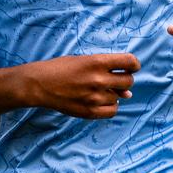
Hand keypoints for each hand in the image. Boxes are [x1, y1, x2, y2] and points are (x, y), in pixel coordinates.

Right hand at [20, 52, 139, 118]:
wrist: (39, 84)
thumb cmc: (60, 69)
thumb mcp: (83, 61)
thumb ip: (107, 72)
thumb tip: (127, 94)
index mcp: (97, 62)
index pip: (130, 62)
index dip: (133, 65)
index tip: (129, 67)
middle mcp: (98, 79)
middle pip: (128, 81)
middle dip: (124, 80)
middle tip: (112, 80)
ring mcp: (94, 97)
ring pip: (120, 97)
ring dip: (113, 94)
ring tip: (97, 90)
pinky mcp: (89, 111)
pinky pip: (112, 111)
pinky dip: (110, 106)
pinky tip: (100, 101)